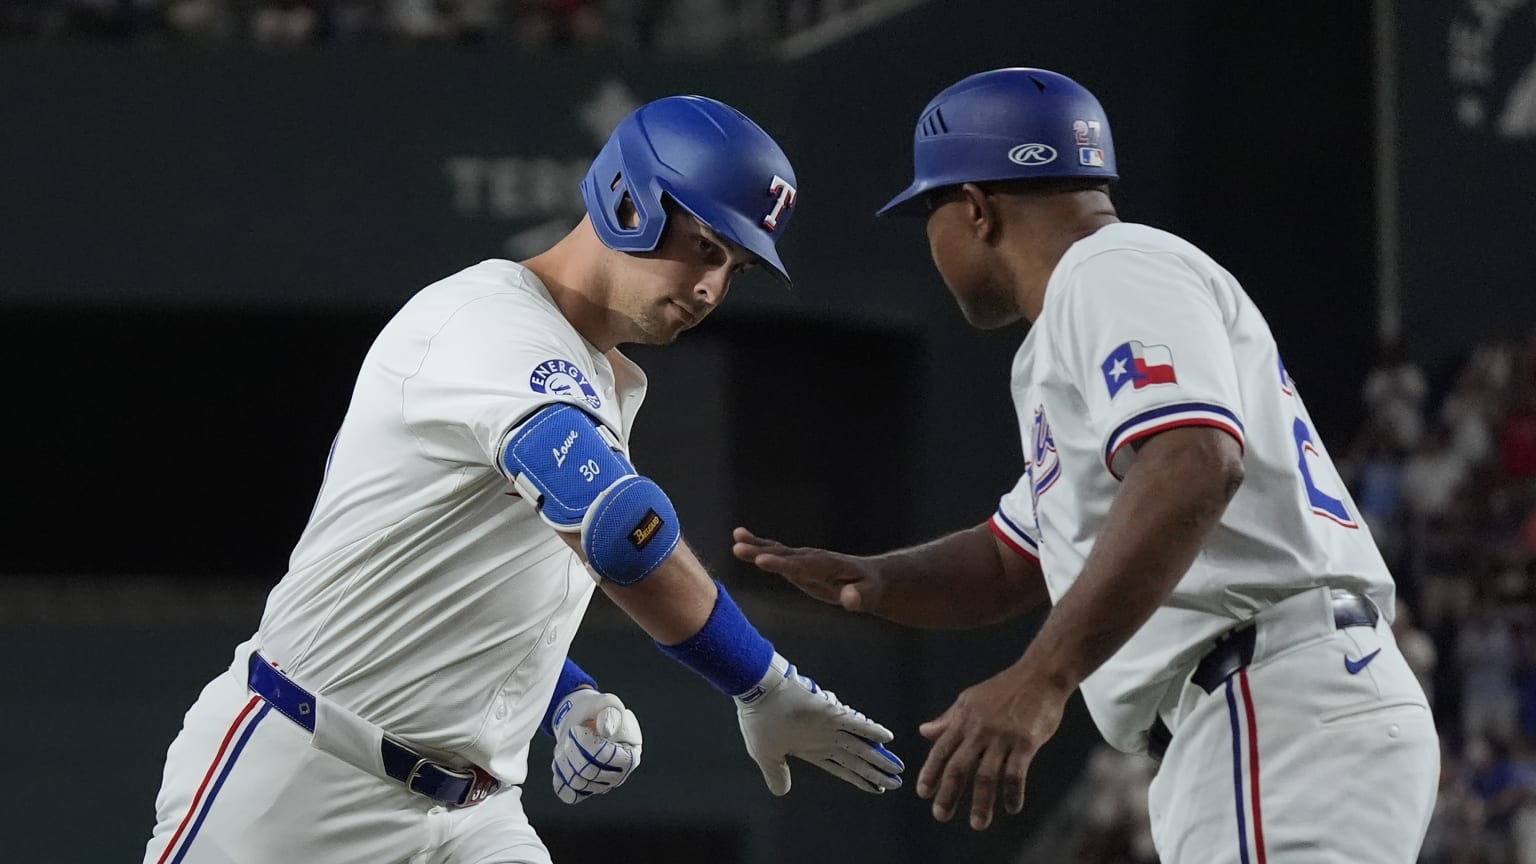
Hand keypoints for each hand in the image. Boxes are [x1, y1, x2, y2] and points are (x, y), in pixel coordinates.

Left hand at [550, 688, 642, 803]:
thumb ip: (609, 714)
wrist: (582, 719)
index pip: (606, 757)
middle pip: (590, 772)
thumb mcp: (606, 704)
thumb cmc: (596, 710)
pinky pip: (569, 794)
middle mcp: (619, 775)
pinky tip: (561, 761)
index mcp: (630, 755)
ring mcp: (601, 786)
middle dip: (572, 750)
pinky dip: (560, 778)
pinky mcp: (585, 791)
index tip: (577, 729)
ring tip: (565, 743)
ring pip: (577, 783)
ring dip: (564, 761)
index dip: (587, 744)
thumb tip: (607, 732)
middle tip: (569, 734)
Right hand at [732, 527, 881, 612]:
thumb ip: (858, 597)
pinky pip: (775, 553)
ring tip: (736, 538)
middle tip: (739, 548)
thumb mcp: (868, 595)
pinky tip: (740, 540)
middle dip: (761, 551)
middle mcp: (812, 558)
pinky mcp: (796, 563)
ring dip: (756, 545)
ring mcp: (803, 559)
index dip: (781, 564)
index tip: (762, 561)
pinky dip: (758, 547)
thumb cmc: (868, 588)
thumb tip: (849, 600)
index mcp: (827, 566)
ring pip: (777, 551)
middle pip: (784, 555)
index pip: (801, 566)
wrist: (868, 578)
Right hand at [734, 653, 904, 795]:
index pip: (842, 768)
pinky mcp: (830, 713)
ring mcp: (830, 727)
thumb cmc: (759, 721)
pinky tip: (887, 737)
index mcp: (812, 750)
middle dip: (876, 772)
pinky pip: (855, 723)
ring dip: (879, 757)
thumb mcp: (766, 755)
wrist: (756, 692)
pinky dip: (871, 730)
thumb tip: (781, 792)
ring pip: (861, 746)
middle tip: (896, 782)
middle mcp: (825, 740)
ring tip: (897, 768)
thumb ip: (776, 774)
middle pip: (857, 760)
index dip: (859, 778)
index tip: (876, 788)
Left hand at [916, 665, 1067, 829]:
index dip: (930, 772)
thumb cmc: (1004, 688)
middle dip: (948, 793)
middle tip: (941, 815)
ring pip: (986, 775)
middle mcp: (979, 730)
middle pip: (959, 767)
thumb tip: (924, 731)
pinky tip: (1012, 807)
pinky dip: (1012, 793)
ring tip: (977, 823)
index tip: (923, 793)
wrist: (1040, 675)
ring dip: (981, 802)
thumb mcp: (969, 699)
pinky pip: (1016, 773)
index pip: (941, 750)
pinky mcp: (1025, 742)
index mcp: (964, 720)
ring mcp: (1002, 737)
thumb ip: (948, 719)